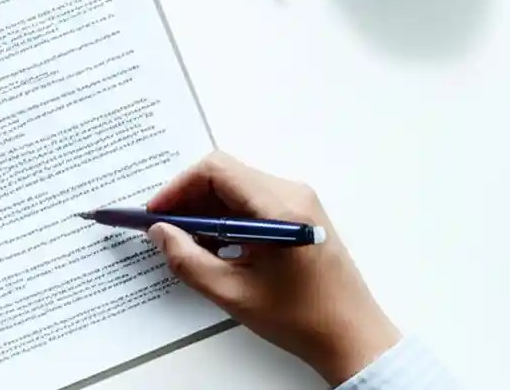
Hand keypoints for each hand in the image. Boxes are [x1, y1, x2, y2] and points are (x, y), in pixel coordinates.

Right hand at [146, 152, 400, 384]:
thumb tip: (160, 233)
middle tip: (165, 229)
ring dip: (207, 210)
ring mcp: (299, 202)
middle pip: (225, 175)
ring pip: (236, 188)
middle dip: (188, 200)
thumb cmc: (300, 318)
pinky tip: (216, 248)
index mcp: (278, 207)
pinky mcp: (300, 216)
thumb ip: (187, 260)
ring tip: (189, 245)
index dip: (178, 188)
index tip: (156, 213)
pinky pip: (252, 202)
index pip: (215, 170)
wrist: (352, 337)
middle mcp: (292, 193)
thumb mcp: (232, 292)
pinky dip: (227, 218)